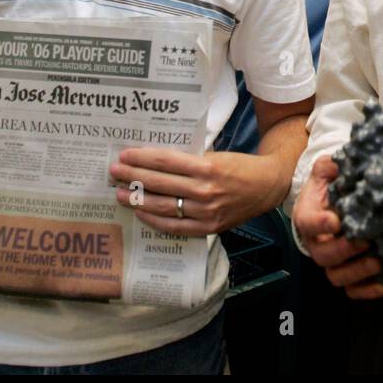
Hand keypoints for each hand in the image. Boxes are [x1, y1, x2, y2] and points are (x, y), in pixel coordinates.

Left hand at [111, 147, 283, 234]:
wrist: (267, 186)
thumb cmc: (240, 167)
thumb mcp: (216, 155)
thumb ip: (189, 160)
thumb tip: (154, 161)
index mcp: (208, 167)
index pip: (166, 161)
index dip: (142, 158)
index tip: (125, 155)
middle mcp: (205, 190)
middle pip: (160, 183)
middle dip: (134, 176)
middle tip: (115, 172)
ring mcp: (206, 211)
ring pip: (163, 206)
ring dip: (139, 199)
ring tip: (121, 194)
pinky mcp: (209, 227)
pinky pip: (175, 226)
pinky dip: (155, 220)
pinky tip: (141, 212)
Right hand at [292, 155, 382, 299]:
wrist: (334, 202)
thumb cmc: (330, 185)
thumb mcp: (327, 170)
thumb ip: (331, 165)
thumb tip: (339, 163)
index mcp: (308, 215)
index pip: (307, 222)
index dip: (320, 224)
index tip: (337, 220)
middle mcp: (316, 242)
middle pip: (323, 255)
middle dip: (345, 250)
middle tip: (366, 240)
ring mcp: (332, 261)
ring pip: (337, 277)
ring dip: (358, 272)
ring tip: (379, 261)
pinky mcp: (348, 272)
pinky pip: (353, 290)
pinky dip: (369, 290)